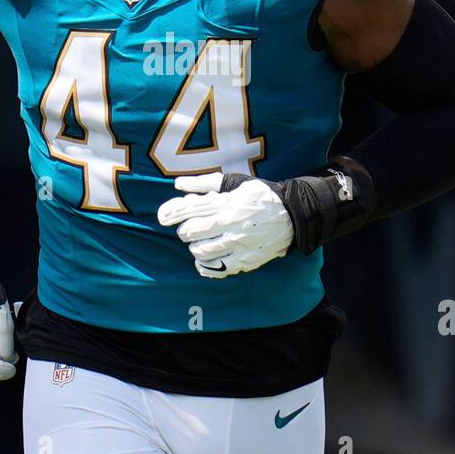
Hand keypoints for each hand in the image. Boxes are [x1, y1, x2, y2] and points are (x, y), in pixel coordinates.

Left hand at [156, 171, 294, 278]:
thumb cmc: (261, 196)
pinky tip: (203, 262)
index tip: (162, 217)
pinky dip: (206, 268)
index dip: (173, 213)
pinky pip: (218, 270)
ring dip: (195, 249)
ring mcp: (239, 245)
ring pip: (203, 252)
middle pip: (193, 232)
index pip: (193, 209)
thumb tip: (179, 184)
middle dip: (185, 231)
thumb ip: (206, 184)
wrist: (292, 216)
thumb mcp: (236, 183)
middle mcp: (232, 225)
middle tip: (188, 230)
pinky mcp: (246, 260)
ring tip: (199, 244)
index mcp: (228, 203)